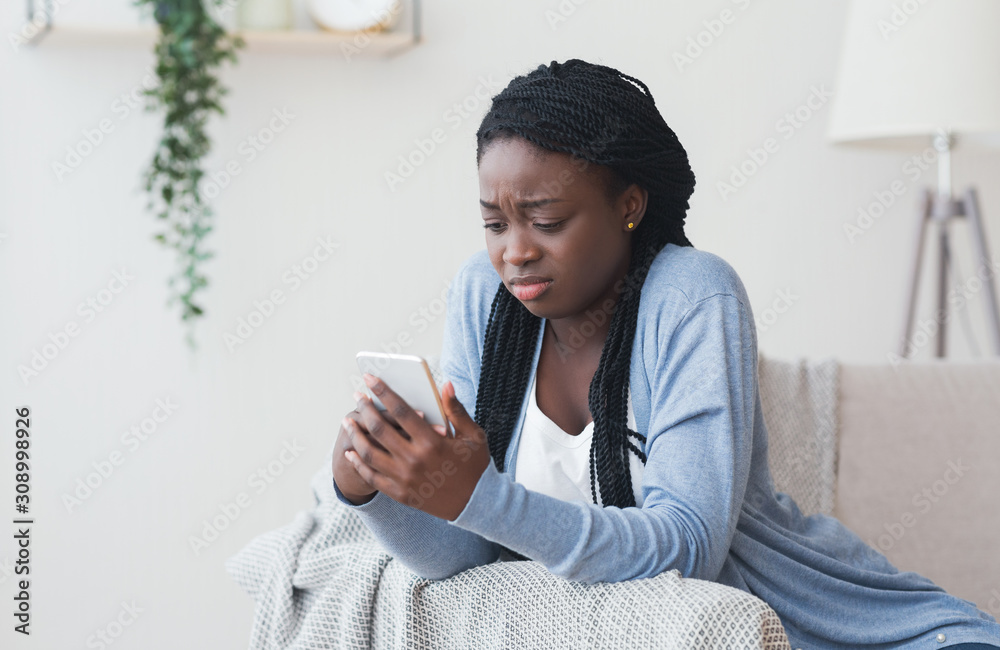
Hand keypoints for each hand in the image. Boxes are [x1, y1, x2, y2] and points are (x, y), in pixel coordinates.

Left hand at [344, 373, 490, 520]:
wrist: (477, 504)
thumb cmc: (475, 466)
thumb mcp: (474, 436)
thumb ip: (457, 410)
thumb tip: (446, 385)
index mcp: (433, 442)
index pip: (401, 410)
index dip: (383, 392)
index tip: (370, 377)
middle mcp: (415, 460)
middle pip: (381, 429)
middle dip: (366, 409)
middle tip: (357, 396)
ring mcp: (405, 479)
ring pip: (370, 453)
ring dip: (356, 435)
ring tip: (348, 422)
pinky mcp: (400, 494)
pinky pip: (372, 477)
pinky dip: (358, 464)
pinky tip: (351, 452)